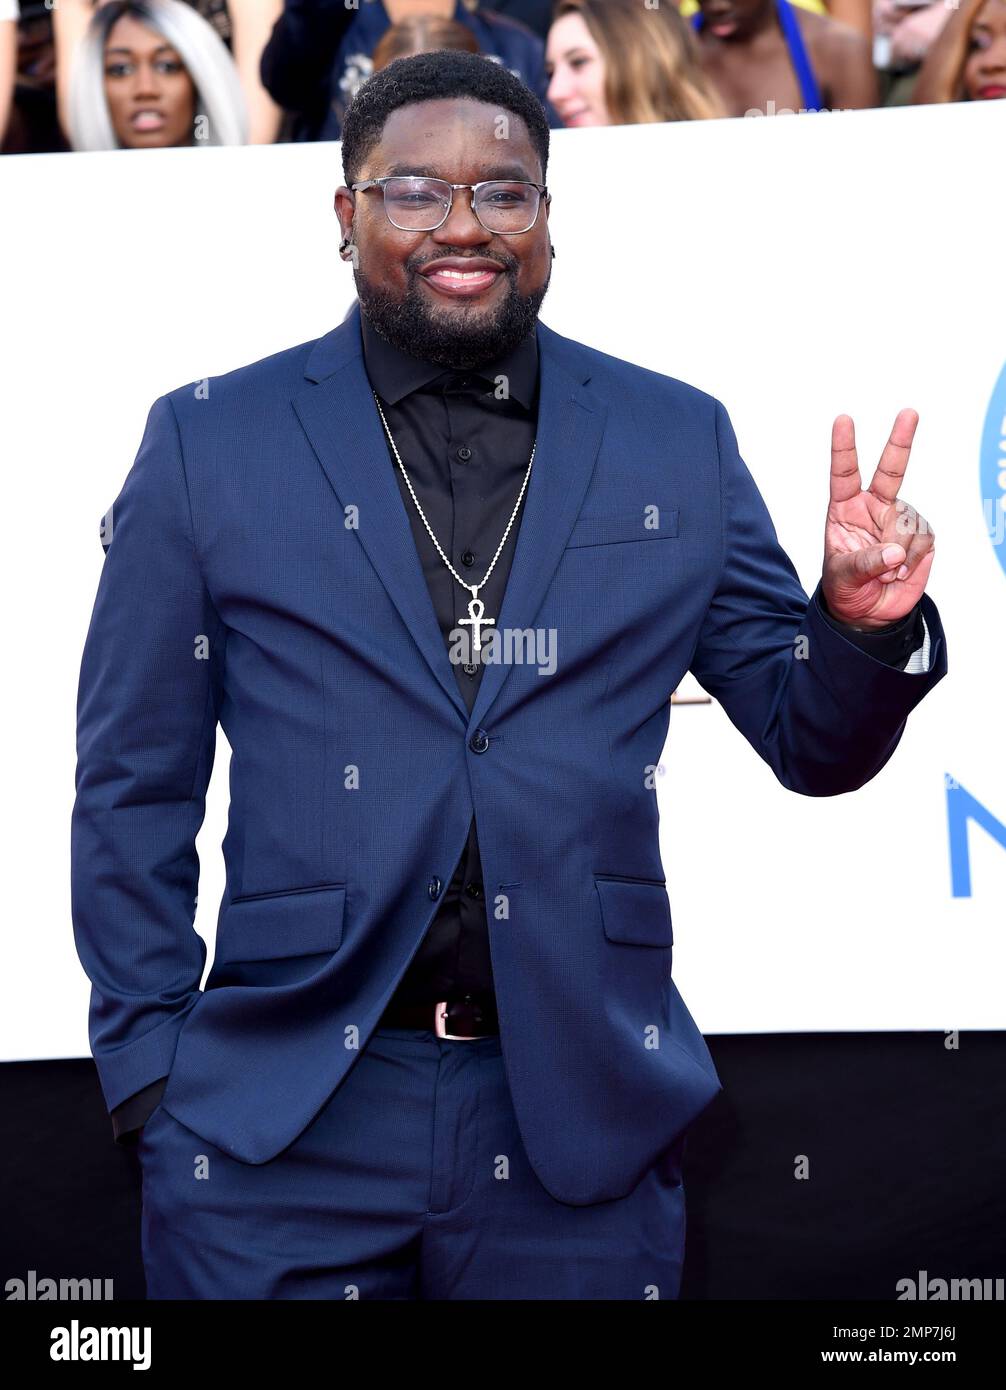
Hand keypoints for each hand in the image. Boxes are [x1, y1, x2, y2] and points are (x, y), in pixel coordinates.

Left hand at [822, 409, 934, 629]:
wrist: (868, 612)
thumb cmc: (846, 588)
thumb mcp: (843, 576)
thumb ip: (865, 563)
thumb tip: (894, 551)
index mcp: (846, 509)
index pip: (844, 473)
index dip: (844, 447)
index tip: (844, 420)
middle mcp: (875, 507)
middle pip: (891, 470)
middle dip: (900, 441)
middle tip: (909, 413)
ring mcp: (900, 520)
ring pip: (909, 522)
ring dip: (899, 552)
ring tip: (886, 571)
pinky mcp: (921, 537)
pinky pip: (924, 540)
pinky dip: (913, 560)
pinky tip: (900, 572)